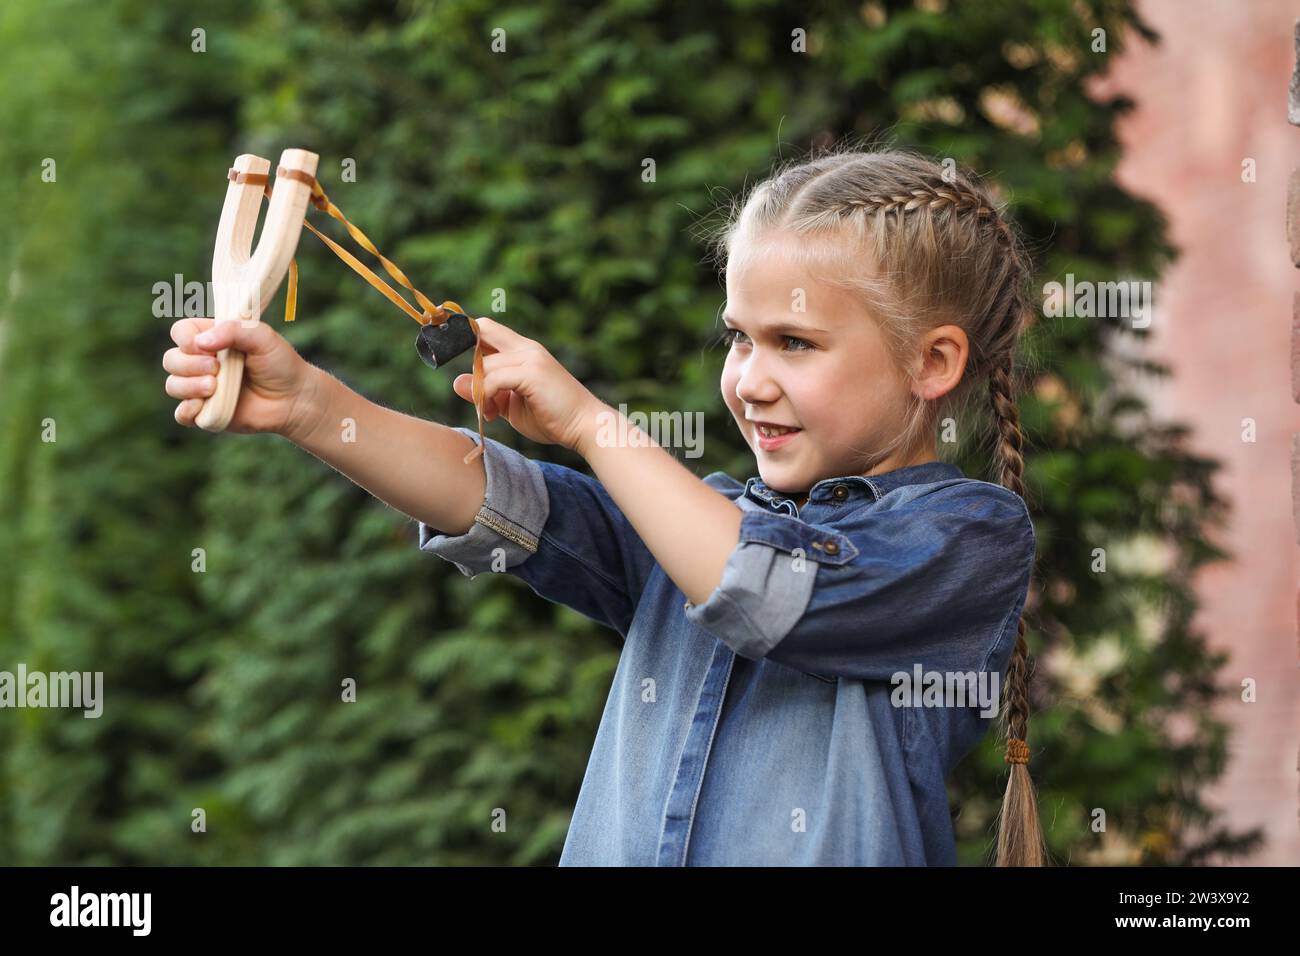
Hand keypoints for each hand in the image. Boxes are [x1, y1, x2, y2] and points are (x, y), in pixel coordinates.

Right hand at [163, 318, 319, 439]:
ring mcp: (201, 389)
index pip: (180, 332)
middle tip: (217, 368)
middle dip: (189, 364)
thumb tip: (200, 342)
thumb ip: (233, 330)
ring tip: (214, 387)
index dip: (186, 338)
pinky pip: (181, 415)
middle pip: (170, 359)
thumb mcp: (262, 337)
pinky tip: (202, 406)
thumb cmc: (280, 364)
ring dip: (189, 386)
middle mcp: (201, 363)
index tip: (208, 346)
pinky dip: (186, 411)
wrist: (294, 399)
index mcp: (211, 339)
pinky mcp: (206, 413)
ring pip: (173, 386)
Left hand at [451, 316, 603, 453]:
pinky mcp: (533, 373)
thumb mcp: (511, 404)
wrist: (585, 426)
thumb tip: (457, 382)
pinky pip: (494, 379)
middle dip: (470, 357)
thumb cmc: (553, 418)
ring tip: (489, 413)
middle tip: (476, 390)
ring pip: (485, 364)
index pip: (488, 329)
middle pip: (484, 329)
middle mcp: (527, 348)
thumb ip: (487, 392)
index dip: (470, 341)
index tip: (466, 371)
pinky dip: (486, 397)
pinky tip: (492, 414)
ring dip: (479, 391)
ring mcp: (531, 358)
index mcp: (524, 351)